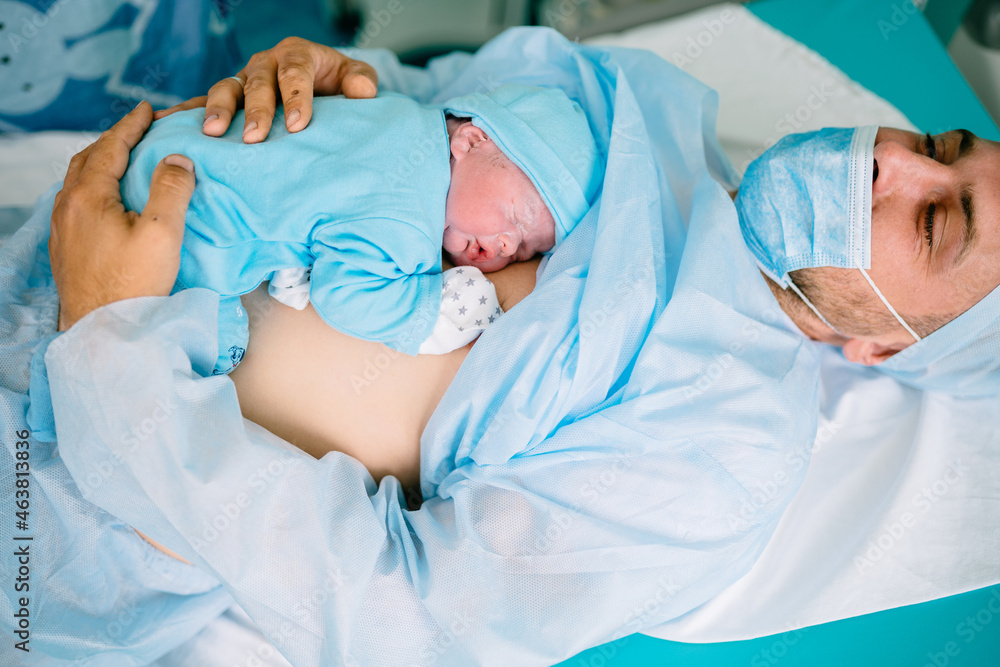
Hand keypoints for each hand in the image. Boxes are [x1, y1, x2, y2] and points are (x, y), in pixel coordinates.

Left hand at [50, 101, 195, 330]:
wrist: (103, 329)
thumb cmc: (134, 284)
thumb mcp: (162, 233)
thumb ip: (171, 189)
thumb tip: (176, 159)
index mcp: (88, 196)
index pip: (111, 147)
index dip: (131, 125)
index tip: (147, 109)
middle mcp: (67, 206)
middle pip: (88, 158)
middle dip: (114, 139)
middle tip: (139, 130)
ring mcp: (62, 228)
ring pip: (78, 180)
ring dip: (101, 162)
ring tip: (124, 159)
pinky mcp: (64, 247)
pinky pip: (76, 201)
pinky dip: (95, 185)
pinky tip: (109, 198)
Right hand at [153, 37, 378, 142]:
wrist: (322, 88)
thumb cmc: (339, 86)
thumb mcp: (355, 79)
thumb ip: (361, 81)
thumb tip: (362, 91)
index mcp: (297, 55)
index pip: (295, 72)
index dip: (297, 97)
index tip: (298, 125)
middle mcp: (265, 63)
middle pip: (257, 82)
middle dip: (256, 109)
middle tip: (255, 137)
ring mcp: (243, 79)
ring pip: (226, 89)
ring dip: (218, 110)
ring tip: (213, 134)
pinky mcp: (228, 98)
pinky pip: (202, 102)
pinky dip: (185, 113)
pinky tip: (164, 126)